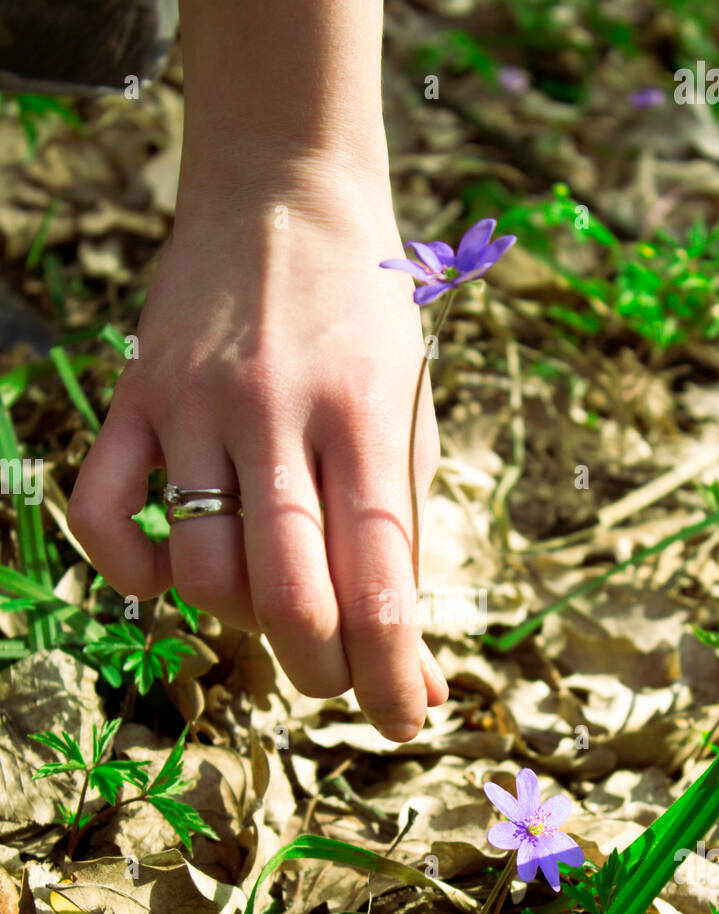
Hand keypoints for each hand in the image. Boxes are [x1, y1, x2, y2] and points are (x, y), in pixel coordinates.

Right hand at [68, 163, 449, 740]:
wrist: (285, 194)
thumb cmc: (367, 322)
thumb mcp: (411, 419)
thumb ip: (409, 546)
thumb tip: (422, 679)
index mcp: (367, 416)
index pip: (381, 576)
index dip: (395, 670)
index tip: (405, 719)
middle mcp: (277, 411)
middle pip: (288, 592)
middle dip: (320, 668)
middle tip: (336, 671)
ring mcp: (194, 402)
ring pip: (199, 570)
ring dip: (240, 625)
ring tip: (271, 606)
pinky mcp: (134, 395)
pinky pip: (102, 510)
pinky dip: (129, 572)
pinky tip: (169, 578)